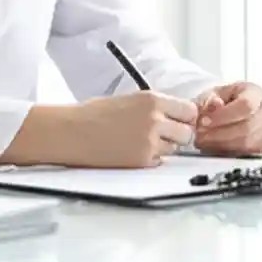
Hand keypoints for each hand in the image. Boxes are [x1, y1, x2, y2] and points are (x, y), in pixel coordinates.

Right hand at [67, 91, 199, 167]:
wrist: (72, 131)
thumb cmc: (93, 114)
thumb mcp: (130, 99)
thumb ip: (154, 107)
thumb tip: (174, 116)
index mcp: (152, 99)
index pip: (189, 110)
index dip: (184, 118)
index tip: (179, 121)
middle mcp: (155, 119)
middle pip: (187, 132)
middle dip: (178, 135)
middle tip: (163, 135)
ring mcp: (150, 141)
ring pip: (174, 149)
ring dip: (164, 148)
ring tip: (141, 142)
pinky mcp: (142, 160)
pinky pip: (159, 162)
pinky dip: (150, 159)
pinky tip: (133, 151)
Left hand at [192, 82, 261, 156]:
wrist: (221, 117)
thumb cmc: (215, 105)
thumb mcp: (206, 98)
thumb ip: (207, 101)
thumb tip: (212, 105)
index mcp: (254, 91)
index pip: (246, 104)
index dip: (224, 115)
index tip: (204, 121)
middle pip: (248, 126)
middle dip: (220, 134)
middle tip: (201, 136)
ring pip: (248, 143)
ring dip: (222, 144)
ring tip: (205, 141)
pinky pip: (248, 154)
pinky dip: (229, 153)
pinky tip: (215, 148)